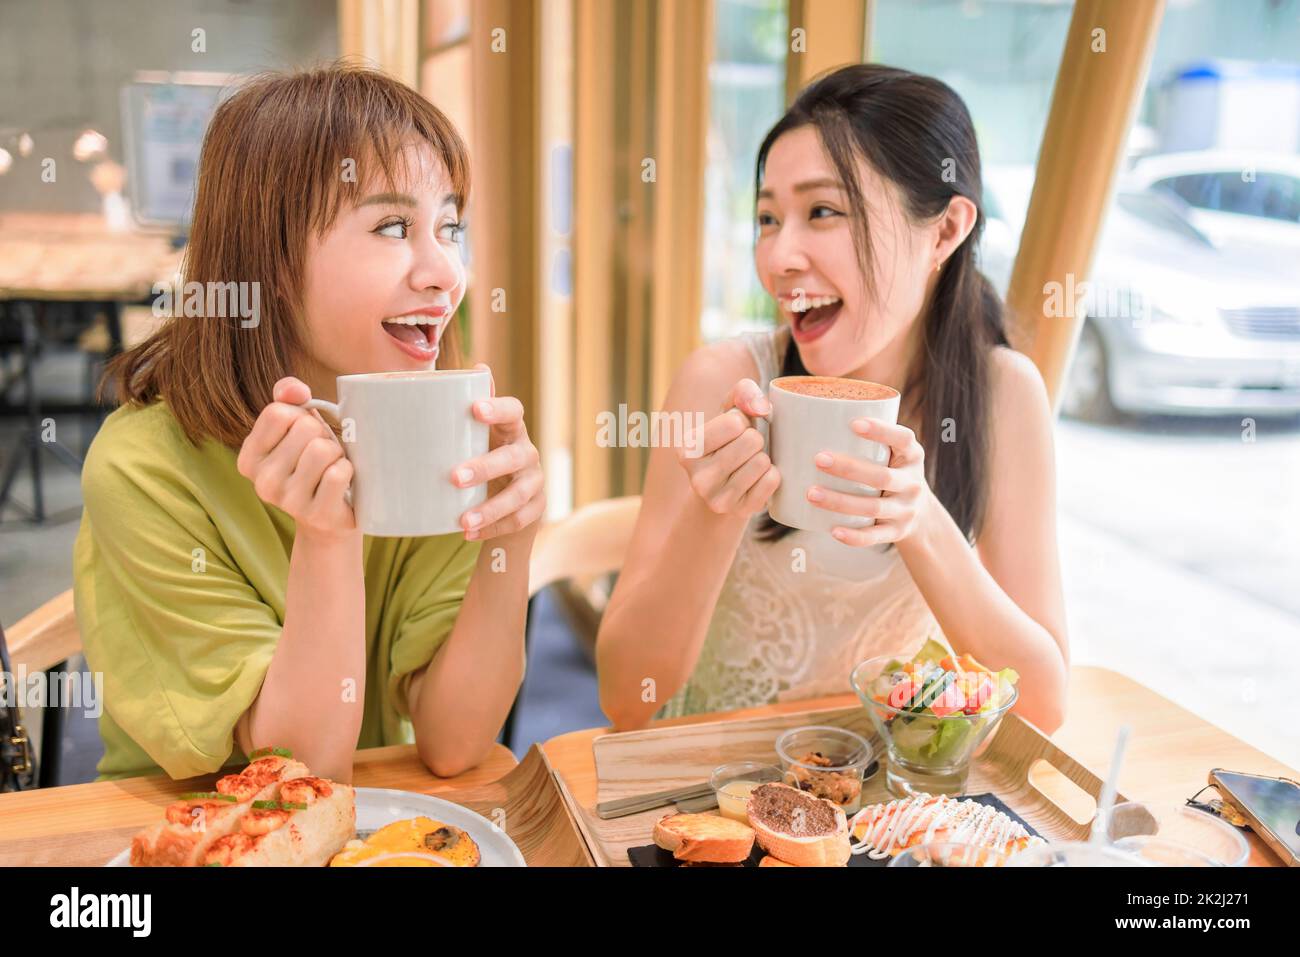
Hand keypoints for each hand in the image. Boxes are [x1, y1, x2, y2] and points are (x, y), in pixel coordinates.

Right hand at [237, 377, 354, 538]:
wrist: (329, 517)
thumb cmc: (313, 462)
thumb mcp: (295, 426)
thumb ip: (287, 396)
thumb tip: (296, 390)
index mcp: (248, 458)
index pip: (278, 412)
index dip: (302, 416)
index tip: (304, 435)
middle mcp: (262, 482)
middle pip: (305, 428)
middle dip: (323, 435)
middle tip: (323, 456)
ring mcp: (288, 502)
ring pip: (323, 449)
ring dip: (337, 453)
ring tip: (331, 467)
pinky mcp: (317, 514)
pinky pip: (338, 473)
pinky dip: (348, 471)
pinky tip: (341, 483)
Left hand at [450, 364, 544, 540]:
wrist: (506, 495)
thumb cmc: (481, 454)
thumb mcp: (474, 434)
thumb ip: (466, 407)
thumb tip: (476, 367)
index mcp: (511, 429)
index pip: (514, 411)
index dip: (498, 408)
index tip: (475, 408)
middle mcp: (527, 452)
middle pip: (513, 458)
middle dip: (485, 467)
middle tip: (454, 477)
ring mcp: (535, 482)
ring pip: (518, 496)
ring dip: (490, 509)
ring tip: (462, 521)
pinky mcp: (537, 508)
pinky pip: (519, 520)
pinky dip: (494, 528)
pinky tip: (469, 534)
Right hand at [677, 377, 780, 516]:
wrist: (722, 490)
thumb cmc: (728, 442)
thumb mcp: (727, 412)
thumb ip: (742, 393)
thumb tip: (762, 407)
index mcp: (688, 450)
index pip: (735, 422)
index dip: (743, 421)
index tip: (734, 431)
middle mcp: (698, 478)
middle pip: (751, 441)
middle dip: (755, 439)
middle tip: (745, 449)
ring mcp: (719, 499)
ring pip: (762, 462)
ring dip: (763, 457)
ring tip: (749, 463)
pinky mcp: (741, 511)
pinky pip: (772, 481)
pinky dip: (772, 474)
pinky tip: (758, 478)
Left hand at [807, 417, 931, 546]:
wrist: (920, 513)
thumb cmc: (891, 471)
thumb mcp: (892, 453)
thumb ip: (867, 439)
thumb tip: (812, 416)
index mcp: (912, 455)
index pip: (902, 439)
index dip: (881, 431)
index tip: (853, 423)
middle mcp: (913, 482)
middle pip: (882, 476)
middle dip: (849, 468)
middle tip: (817, 458)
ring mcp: (906, 509)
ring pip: (873, 507)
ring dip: (840, 501)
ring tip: (811, 493)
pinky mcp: (897, 532)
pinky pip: (875, 536)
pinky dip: (854, 536)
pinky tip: (832, 530)